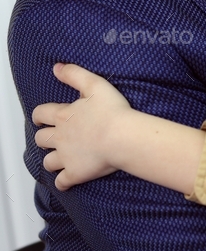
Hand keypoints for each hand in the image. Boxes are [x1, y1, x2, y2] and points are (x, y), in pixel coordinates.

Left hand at [33, 63, 131, 189]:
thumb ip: (74, 74)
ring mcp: (66, 157)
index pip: (41, 114)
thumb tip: (57, 67)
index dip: (39, 115)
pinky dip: (62, 182)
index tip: (41, 117)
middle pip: (41, 139)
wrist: (122, 137)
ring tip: (58, 159)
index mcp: (64, 116)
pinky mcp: (76, 173)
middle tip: (49, 137)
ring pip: (48, 161)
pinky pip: (62, 182)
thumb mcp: (94, 84)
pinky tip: (65, 182)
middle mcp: (60, 137)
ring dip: (51, 160)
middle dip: (43, 138)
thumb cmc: (113, 112)